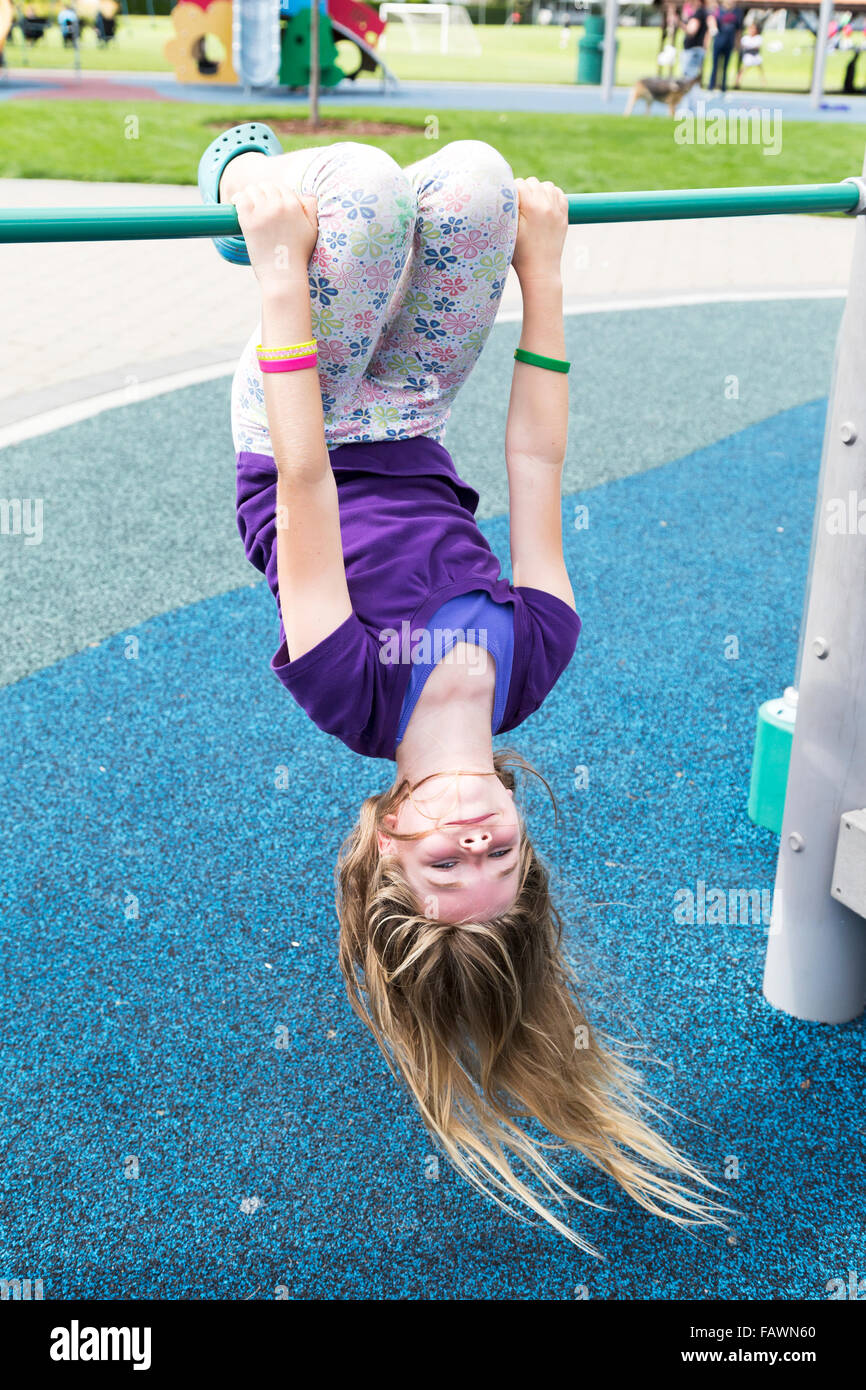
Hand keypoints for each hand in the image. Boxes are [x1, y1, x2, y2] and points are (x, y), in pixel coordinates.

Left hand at [231, 181, 317, 296]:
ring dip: (249, 194)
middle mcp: (278, 205)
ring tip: (246, 201)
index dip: (274, 191)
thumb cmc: (298, 256)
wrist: (284, 275)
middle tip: (256, 201)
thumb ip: (311, 210)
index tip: (269, 199)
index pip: (281, 187)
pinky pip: (240, 199)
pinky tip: (235, 203)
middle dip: (261, 191)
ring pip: (252, 190)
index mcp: (294, 205)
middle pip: (266, 186)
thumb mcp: (312, 231)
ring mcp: (262, 212)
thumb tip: (305, 197)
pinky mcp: (249, 221)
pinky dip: (237, 199)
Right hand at [511, 177, 567, 284]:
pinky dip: (551, 195)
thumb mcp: (507, 230)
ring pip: (547, 185)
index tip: (507, 203)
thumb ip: (507, 208)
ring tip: (531, 205)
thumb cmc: (519, 253)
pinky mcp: (564, 215)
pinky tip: (543, 206)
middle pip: (532, 182)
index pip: (519, 184)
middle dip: (524, 190)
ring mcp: (558, 209)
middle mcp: (547, 204)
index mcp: (532, 207)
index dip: (510, 191)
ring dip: (538, 191)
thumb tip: (505, 191)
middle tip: (518, 206)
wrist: (540, 270)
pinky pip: (559, 194)